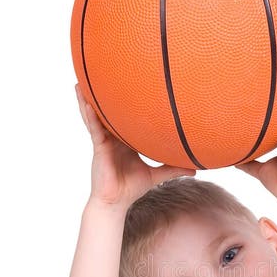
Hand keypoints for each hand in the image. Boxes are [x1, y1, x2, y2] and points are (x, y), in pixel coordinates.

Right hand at [75, 85, 196, 206]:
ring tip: (80, 83)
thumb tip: (195, 169)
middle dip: (101, 96)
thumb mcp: (156, 175)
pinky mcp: (99, 149)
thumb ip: (174, 169)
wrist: (117, 202)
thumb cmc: (132, 188)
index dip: (125, 105)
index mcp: (123, 142)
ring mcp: (103, 142)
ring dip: (87, 100)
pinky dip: (90, 116)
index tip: (130, 87)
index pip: (124, 120)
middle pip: (106, 113)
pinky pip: (94, 129)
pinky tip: (87, 104)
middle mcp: (112, 139)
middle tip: (99, 74)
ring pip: (95, 117)